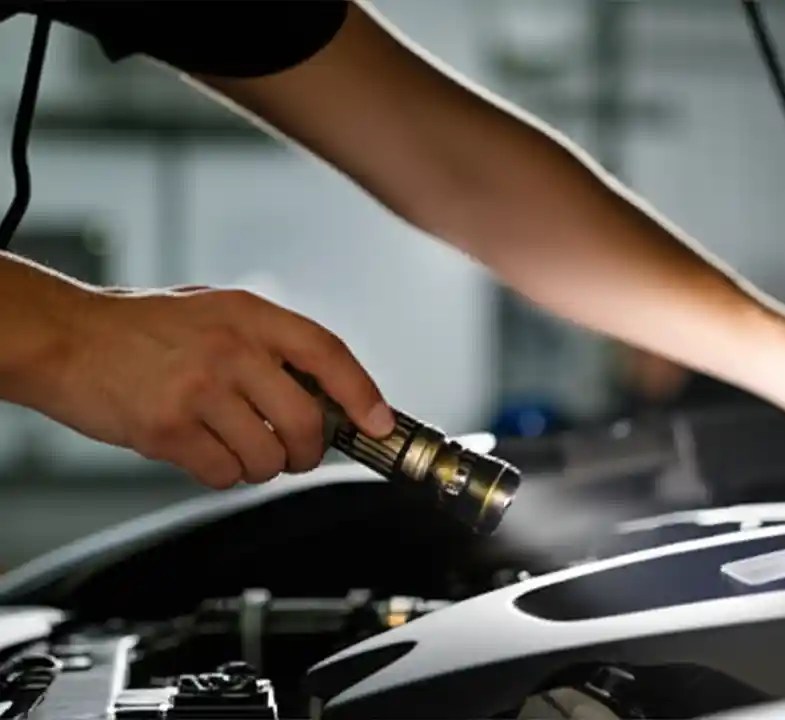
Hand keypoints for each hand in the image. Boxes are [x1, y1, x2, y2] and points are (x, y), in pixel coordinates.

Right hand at [25, 285, 393, 488]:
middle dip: (309, 452)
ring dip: (261, 467)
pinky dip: (223, 475)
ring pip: (267, 457)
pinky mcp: (168, 429)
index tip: (380, 425)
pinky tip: (203, 452)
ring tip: (236, 446)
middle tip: (295, 452)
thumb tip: (330, 392)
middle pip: (307, 422)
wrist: (65, 338)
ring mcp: (199, 390)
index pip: (327, 354)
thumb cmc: (142, 328)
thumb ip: (268, 343)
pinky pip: (224, 474)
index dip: (362, 394)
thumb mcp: (216, 311)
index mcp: (250, 315)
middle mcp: (230, 349)